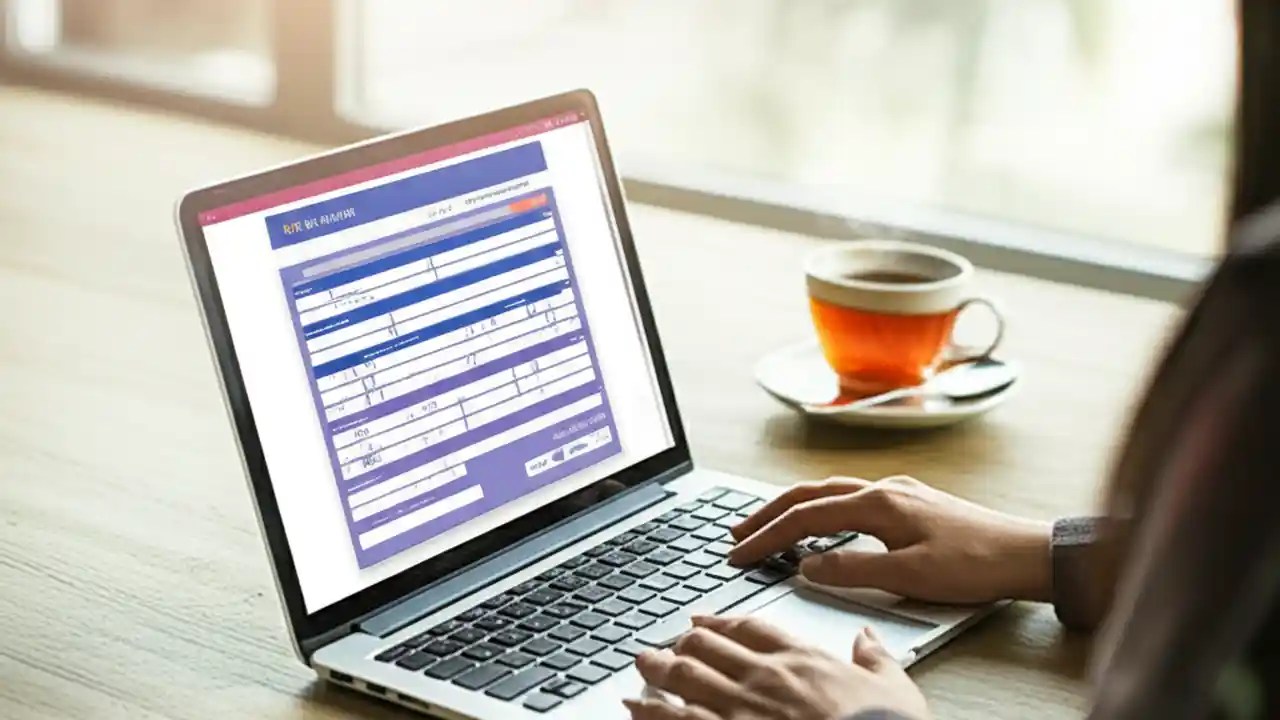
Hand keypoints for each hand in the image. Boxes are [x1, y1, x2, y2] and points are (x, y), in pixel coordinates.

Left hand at [626, 615, 928, 719]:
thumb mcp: (895, 688)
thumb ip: (876, 659)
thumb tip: (867, 638)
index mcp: (801, 660)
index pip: (751, 628)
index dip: (721, 622)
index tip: (704, 621)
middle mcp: (763, 679)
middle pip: (707, 645)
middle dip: (681, 643)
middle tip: (667, 644)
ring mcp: (739, 711)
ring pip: (684, 677)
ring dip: (657, 668)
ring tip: (642, 663)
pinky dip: (648, 710)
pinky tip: (633, 705)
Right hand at [728, 476, 1051, 603]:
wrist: (1027, 553)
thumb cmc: (976, 565)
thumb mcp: (910, 577)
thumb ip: (853, 570)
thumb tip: (807, 567)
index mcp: (878, 504)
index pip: (805, 517)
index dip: (767, 536)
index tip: (739, 554)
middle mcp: (884, 489)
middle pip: (810, 494)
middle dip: (768, 513)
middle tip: (736, 533)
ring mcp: (898, 493)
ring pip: (830, 493)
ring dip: (794, 509)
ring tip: (767, 526)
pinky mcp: (911, 503)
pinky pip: (851, 499)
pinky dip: (822, 510)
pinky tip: (821, 526)